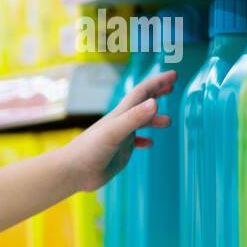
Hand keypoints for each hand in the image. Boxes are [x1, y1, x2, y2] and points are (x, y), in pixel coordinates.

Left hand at [60, 70, 176, 192]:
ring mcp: (120, 137)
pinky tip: (149, 143)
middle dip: (157, 92)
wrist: (72, 171)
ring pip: (140, 122)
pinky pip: (134, 142)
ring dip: (153, 118)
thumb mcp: (114, 132)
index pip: (142, 92)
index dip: (158, 82)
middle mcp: (121, 123)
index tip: (174, 75)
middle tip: (172, 86)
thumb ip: (134, 118)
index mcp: (120, 114)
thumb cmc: (88, 151)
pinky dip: (143, 139)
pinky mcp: (118, 151)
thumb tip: (155, 102)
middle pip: (141, 103)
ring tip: (168, 122)